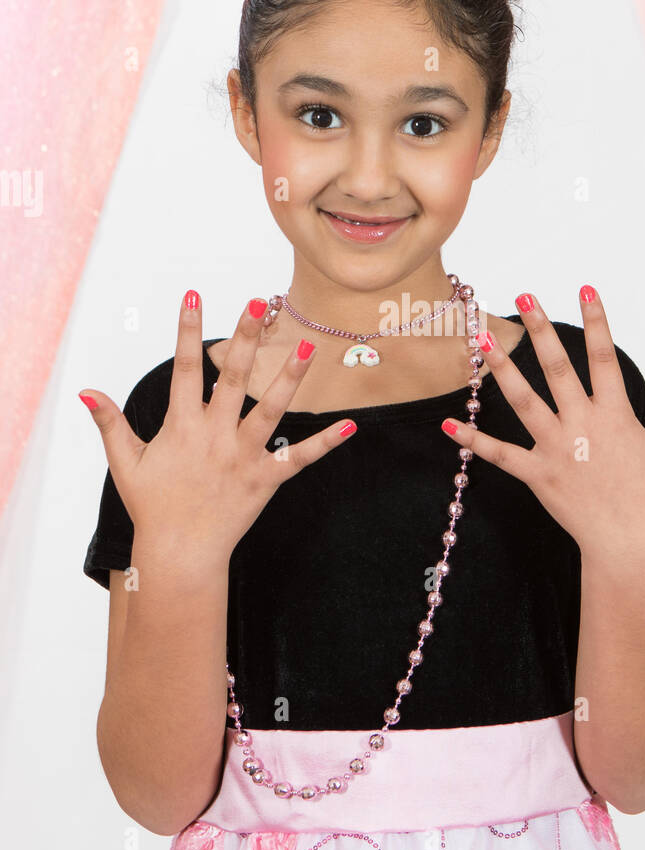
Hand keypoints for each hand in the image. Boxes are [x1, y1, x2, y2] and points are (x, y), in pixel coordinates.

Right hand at [79, 292, 356, 565]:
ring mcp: (243, 457)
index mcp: (181, 427)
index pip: (183, 369)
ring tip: (306, 345)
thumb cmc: (152, 506)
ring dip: (289, 377)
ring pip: (270, 410)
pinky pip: (300, 457)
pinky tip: (351, 425)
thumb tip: (87, 391)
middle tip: (260, 302)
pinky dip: (326, 443)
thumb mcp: (125, 463)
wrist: (179, 553)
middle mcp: (214, 436)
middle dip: (245, 338)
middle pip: (232, 378)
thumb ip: (110, 423)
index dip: (187, 331)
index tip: (194, 296)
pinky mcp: (265, 479)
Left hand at [440, 287, 644, 554]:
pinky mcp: (538, 474)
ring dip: (501, 370)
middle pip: (558, 368)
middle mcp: (583, 425)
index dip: (596, 320)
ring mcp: (557, 449)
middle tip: (524, 295)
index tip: (584, 287)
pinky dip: (473, 440)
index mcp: (616, 414)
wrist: (630, 543)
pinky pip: (500, 454)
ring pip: (524, 401)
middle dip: (541, 330)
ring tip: (481, 340)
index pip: (604, 357)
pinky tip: (447, 422)